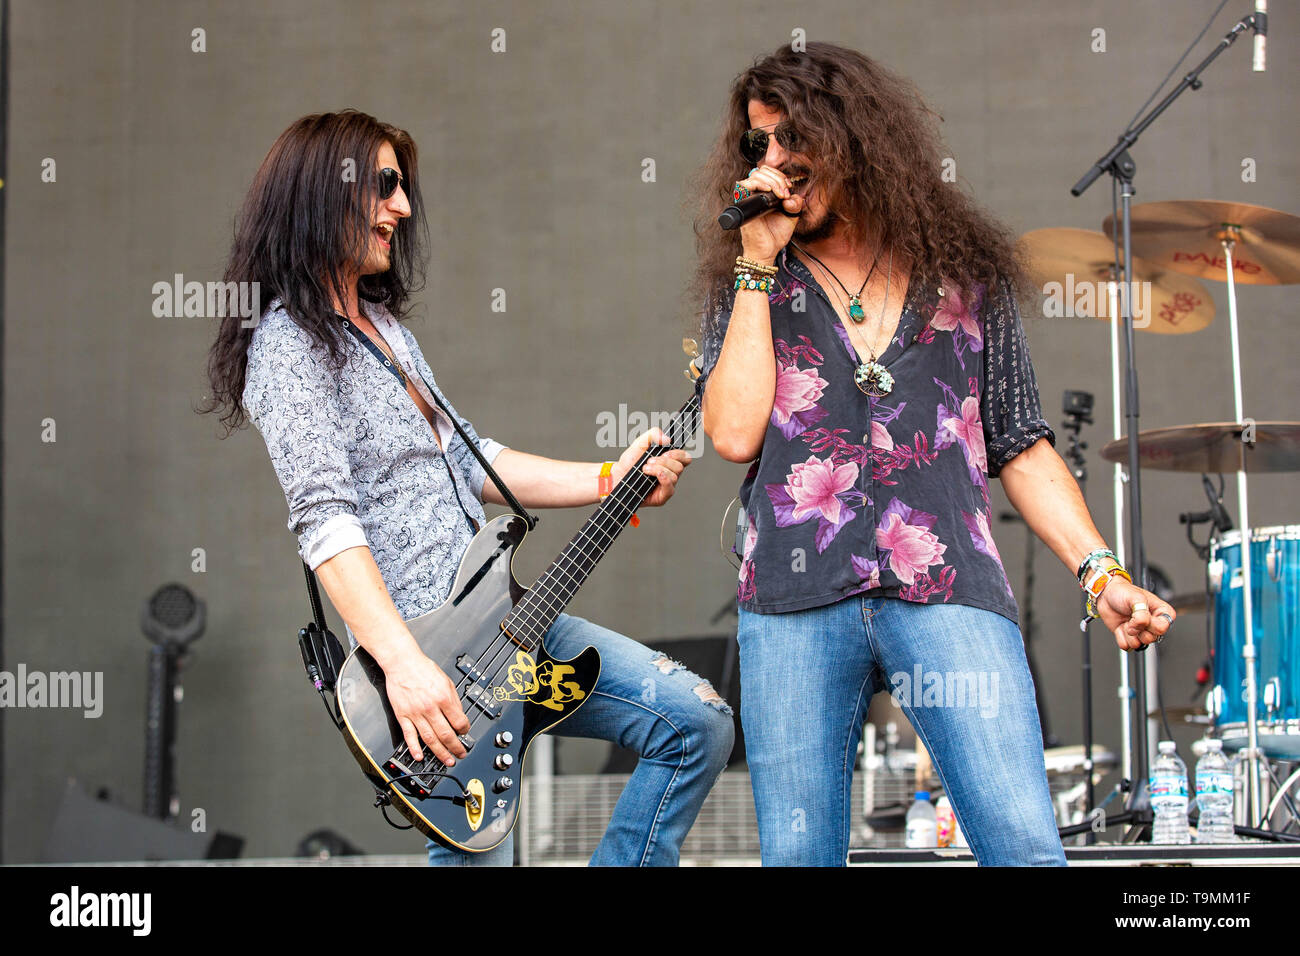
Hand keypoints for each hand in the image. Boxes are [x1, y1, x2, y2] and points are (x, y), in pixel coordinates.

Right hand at [382, 648, 470, 764]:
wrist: (402, 663)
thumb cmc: (423, 669)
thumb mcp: (446, 681)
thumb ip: (454, 700)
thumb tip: (459, 716)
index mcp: (443, 698)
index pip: (459, 721)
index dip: (465, 730)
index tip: (465, 733)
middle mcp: (430, 708)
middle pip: (446, 734)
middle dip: (456, 747)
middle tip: (460, 755)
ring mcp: (415, 713)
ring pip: (429, 739)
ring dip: (440, 752)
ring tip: (447, 761)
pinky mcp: (403, 715)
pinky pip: (409, 735)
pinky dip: (414, 748)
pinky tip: (419, 756)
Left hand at [613, 427, 690, 507]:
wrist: (617, 475)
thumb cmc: (629, 462)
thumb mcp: (640, 442)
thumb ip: (654, 434)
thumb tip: (668, 440)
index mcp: (669, 461)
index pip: (685, 458)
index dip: (679, 454)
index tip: (666, 452)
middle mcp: (670, 474)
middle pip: (680, 466)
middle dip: (665, 461)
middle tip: (650, 460)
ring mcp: (666, 486)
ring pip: (675, 476)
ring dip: (659, 469)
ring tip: (645, 468)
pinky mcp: (661, 497)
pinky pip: (670, 488)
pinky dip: (663, 478)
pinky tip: (654, 474)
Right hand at [736, 164, 804, 263]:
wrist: (767, 250)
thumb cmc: (775, 235)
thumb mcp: (791, 216)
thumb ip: (796, 204)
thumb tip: (793, 196)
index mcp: (765, 194)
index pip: (769, 172)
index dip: (780, 176)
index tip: (789, 188)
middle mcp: (755, 193)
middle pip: (763, 170)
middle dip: (778, 178)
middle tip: (785, 194)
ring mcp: (748, 198)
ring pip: (755, 174)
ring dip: (772, 181)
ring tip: (780, 195)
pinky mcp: (742, 203)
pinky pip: (744, 185)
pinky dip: (758, 183)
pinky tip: (768, 191)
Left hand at [1096, 577, 1175, 651]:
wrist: (1106, 595)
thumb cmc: (1123, 592)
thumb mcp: (1136, 598)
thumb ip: (1143, 613)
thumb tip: (1143, 624)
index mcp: (1161, 613)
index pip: (1162, 628)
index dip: (1150, 623)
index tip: (1143, 614)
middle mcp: (1152, 624)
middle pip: (1151, 638)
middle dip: (1138, 629)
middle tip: (1132, 617)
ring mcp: (1141, 631)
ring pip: (1138, 644)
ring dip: (1128, 633)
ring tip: (1126, 621)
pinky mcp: (1128, 637)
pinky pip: (1126, 646)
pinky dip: (1120, 637)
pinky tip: (1120, 626)